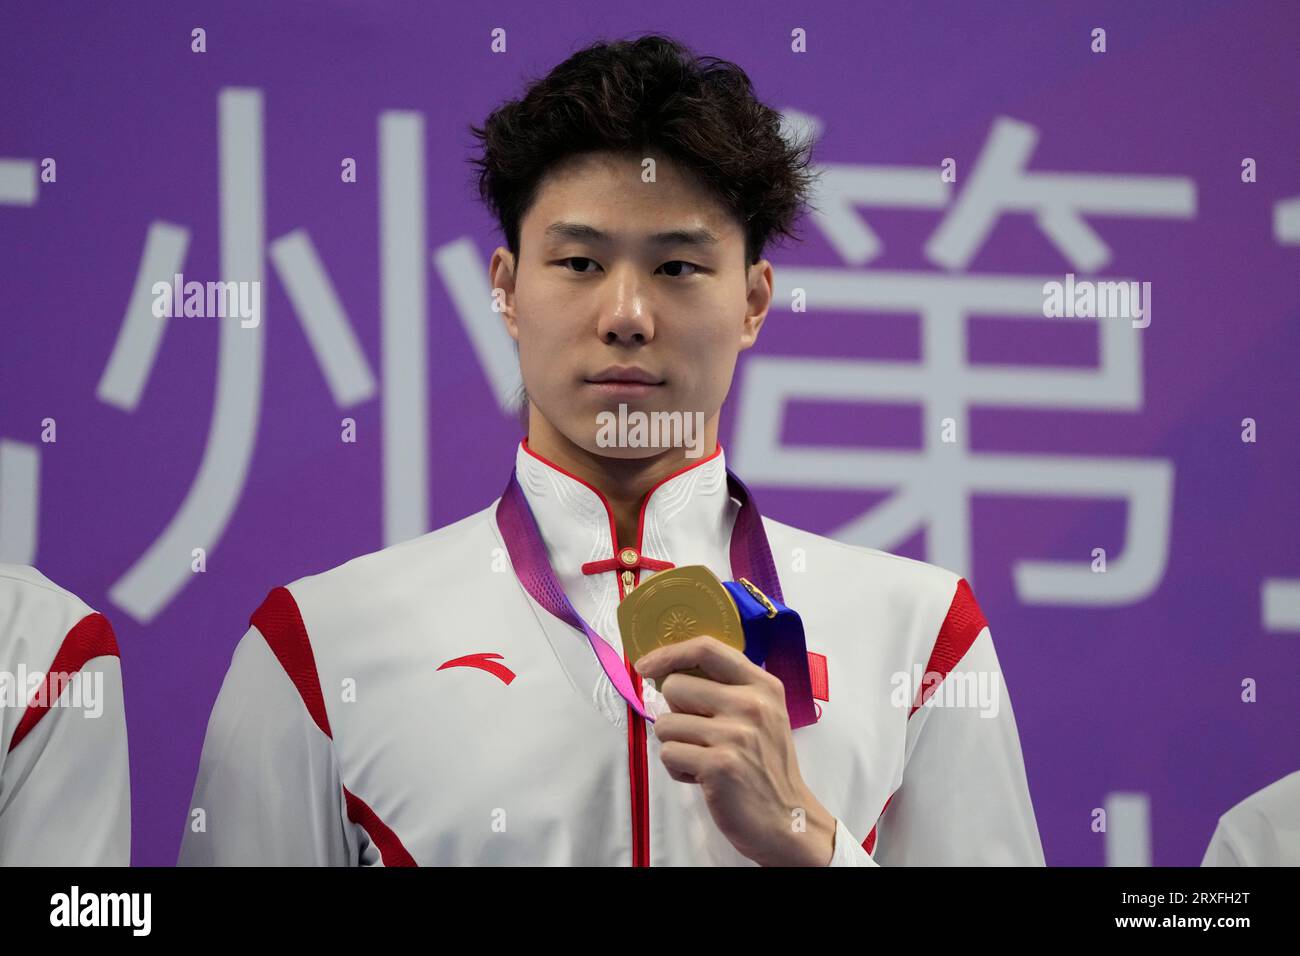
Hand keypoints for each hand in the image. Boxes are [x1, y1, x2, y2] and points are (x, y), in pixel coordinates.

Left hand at [634, 635, 835, 865]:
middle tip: (697, 735)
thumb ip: (728, 689)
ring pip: (665, 723)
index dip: (669, 653)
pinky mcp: (718, 765)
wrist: (787, 819)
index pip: (706, 648)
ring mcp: (735, 734)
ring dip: (675, 745)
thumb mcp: (763, 715)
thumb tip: (671, 674)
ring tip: (702, 759)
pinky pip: (668, 754)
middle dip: (674, 713)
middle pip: (675, 686)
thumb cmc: (767, 766)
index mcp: (762, 685)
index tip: (646, 666)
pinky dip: (677, 769)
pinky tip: (702, 777)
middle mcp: (751, 704)